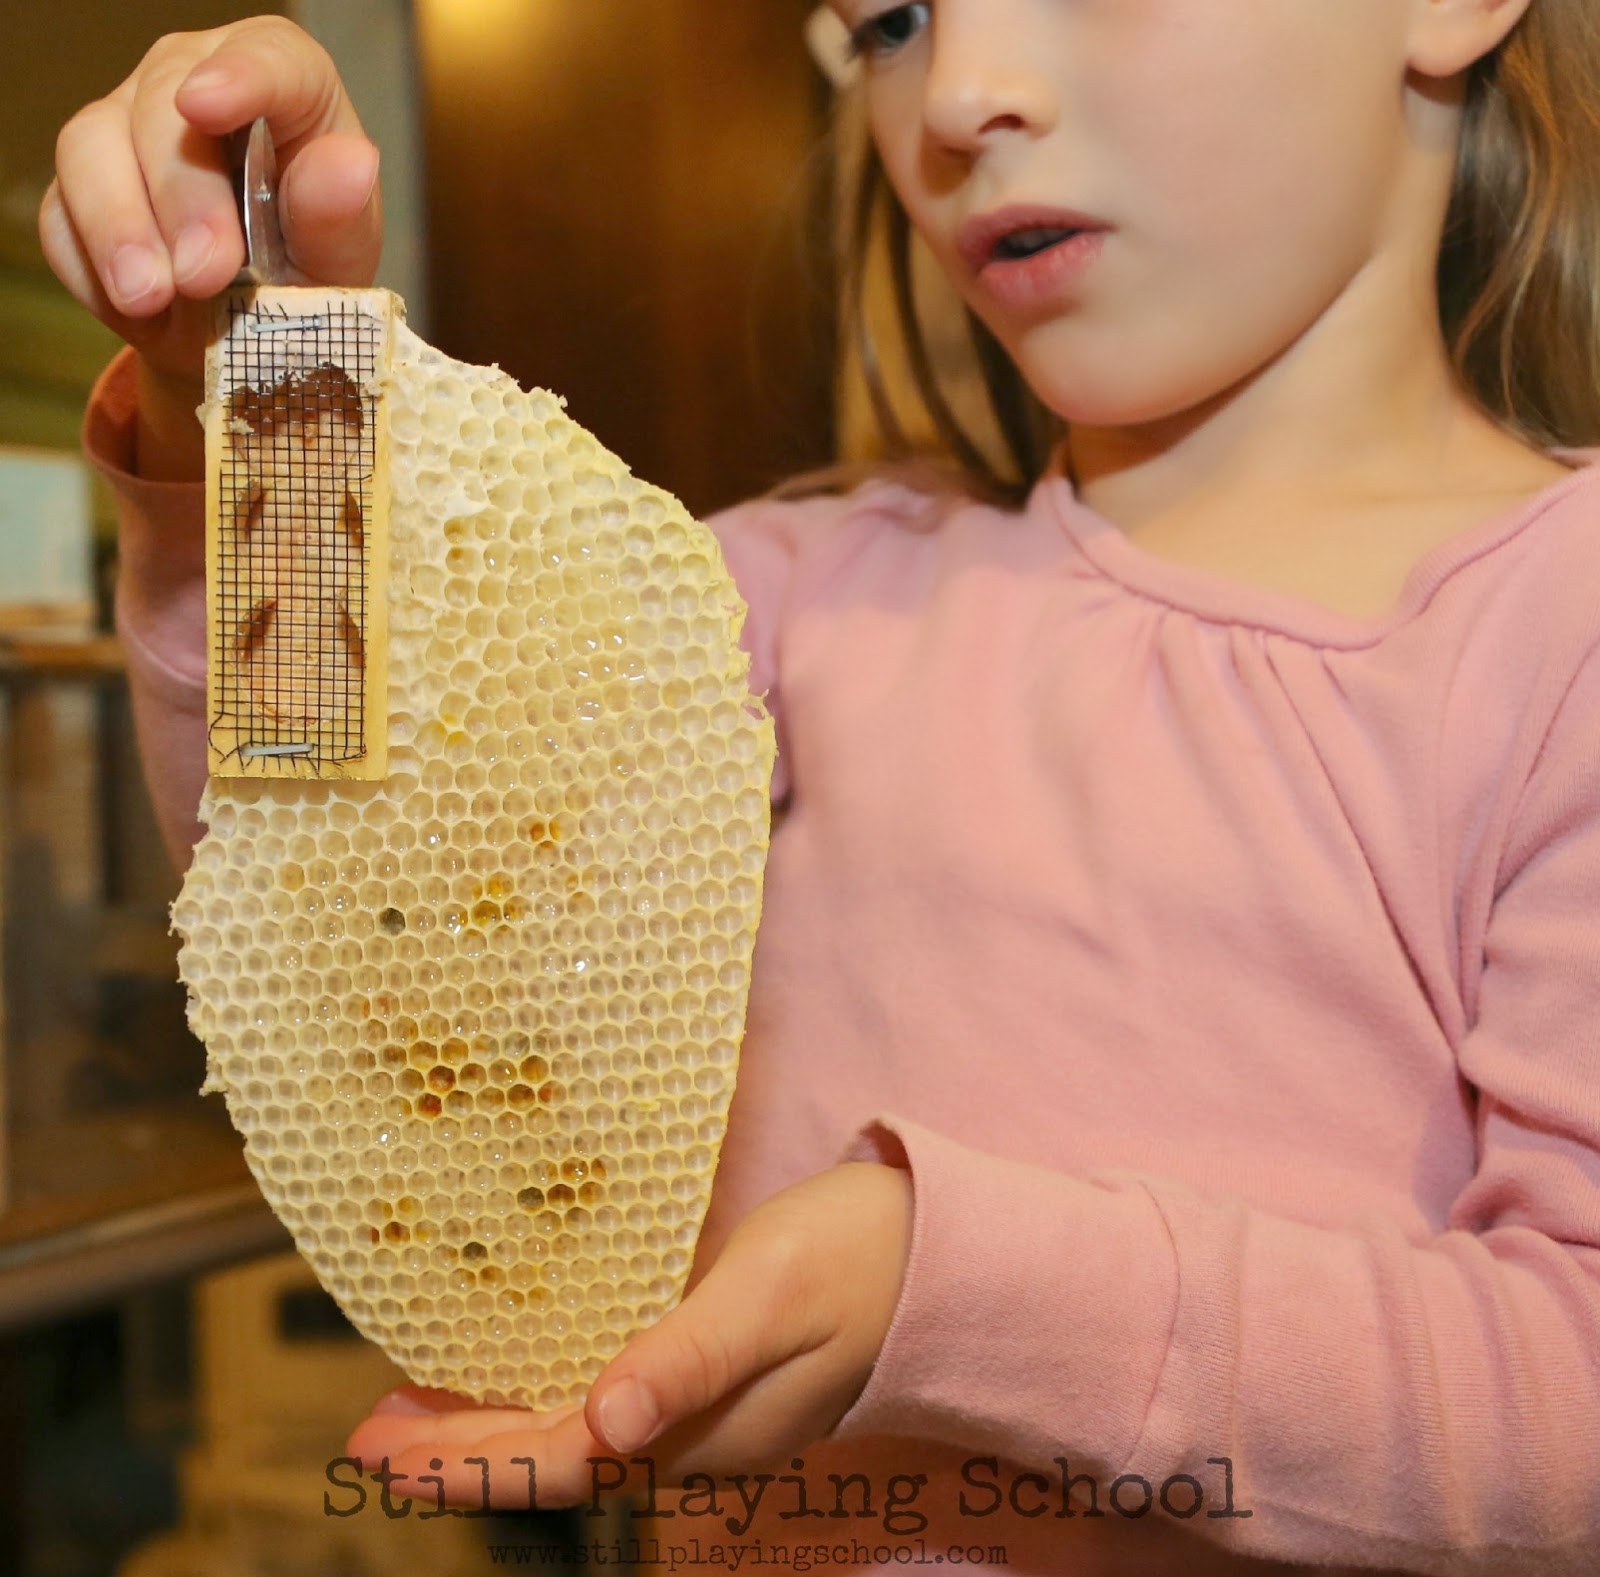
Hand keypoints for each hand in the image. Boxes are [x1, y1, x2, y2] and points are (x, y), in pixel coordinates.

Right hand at [38, 14, 381, 396]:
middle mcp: (189, 83)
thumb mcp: (339, 254)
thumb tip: (351, 164)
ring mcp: (124, 128)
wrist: (250, 333)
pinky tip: (143, 315)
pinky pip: (63, 218)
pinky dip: (96, 272)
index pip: (267, 55)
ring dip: (119, 229)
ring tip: (152, 298)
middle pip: (161, 111)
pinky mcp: (77, 188)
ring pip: (91, 149)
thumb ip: (339, 212)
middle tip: (205, 274)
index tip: (204, 104)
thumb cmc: (308, 268)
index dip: (239, 74)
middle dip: (180, 196)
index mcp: (281, 86)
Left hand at [343, 1161, 913, 1509]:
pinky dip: (544, 1392)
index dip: (463, 1461)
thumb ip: (690, 1360)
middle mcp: (692, 1438)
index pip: (557, 1462)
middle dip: (456, 1452)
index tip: (377, 1455)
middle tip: (364, 1438)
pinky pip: (607, 1399)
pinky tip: (518, 1370)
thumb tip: (606, 1426)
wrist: (939, 1256)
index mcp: (699, 1429)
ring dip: (491, 1426)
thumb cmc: (855, 1257)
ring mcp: (706, 1413)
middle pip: (553, 1457)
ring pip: (574, 1432)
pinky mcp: (714, 1377)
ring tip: (411, 1415)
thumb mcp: (770, 1294)